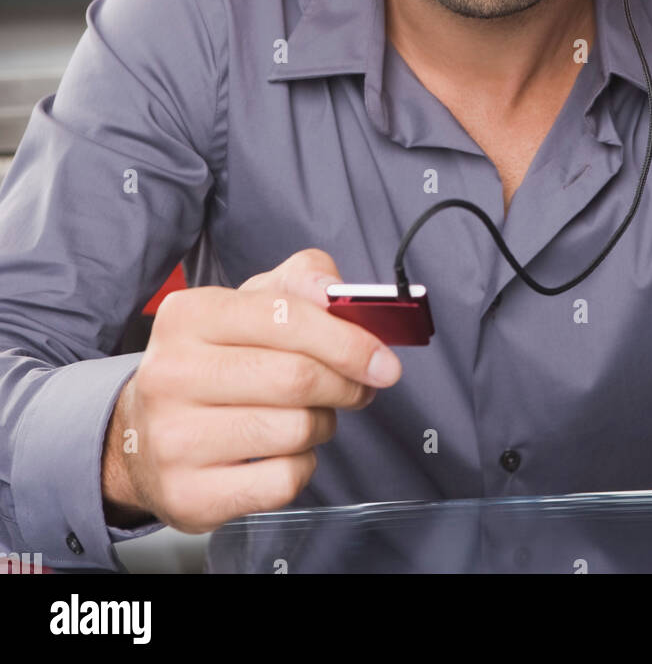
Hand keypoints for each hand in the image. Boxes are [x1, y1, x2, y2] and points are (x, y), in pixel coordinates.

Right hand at [101, 249, 401, 533]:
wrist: (141, 437)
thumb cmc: (212, 363)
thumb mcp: (246, 306)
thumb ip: (299, 283)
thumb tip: (337, 291)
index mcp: (188, 315)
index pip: (287, 317)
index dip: (348, 340)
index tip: (383, 360)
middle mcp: (171, 374)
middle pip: (297, 378)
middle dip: (345, 384)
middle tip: (359, 387)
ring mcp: (174, 439)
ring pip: (295, 430)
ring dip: (323, 424)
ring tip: (309, 416)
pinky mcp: (189, 495)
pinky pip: (283, 480)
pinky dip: (301, 466)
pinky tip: (282, 453)